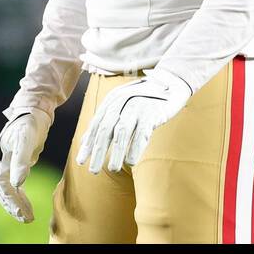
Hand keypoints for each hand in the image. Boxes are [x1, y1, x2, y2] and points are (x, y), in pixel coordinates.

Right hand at [0, 111, 50, 222]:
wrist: (34, 110)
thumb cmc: (30, 123)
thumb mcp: (27, 139)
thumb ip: (21, 160)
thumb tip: (18, 183)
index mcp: (1, 158)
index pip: (3, 185)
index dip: (11, 200)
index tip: (22, 212)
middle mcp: (1, 162)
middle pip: (3, 190)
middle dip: (13, 206)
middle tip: (27, 218)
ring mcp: (7, 163)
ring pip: (7, 189)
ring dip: (16, 203)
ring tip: (27, 216)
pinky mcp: (15, 164)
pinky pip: (14, 184)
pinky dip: (19, 196)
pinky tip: (26, 203)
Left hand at [76, 71, 191, 173]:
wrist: (172, 82)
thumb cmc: (144, 98)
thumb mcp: (122, 105)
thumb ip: (105, 121)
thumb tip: (84, 141)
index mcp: (112, 100)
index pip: (97, 124)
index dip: (88, 143)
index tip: (81, 161)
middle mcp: (122, 101)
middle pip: (107, 129)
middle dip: (98, 150)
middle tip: (92, 171)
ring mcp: (137, 105)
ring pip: (123, 132)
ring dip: (116, 152)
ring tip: (112, 169)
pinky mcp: (153, 112)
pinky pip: (142, 132)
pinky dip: (135, 148)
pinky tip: (131, 162)